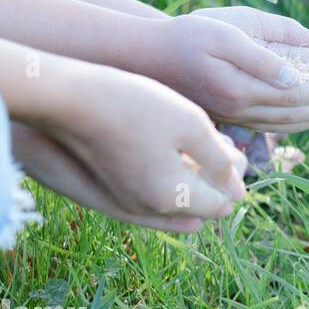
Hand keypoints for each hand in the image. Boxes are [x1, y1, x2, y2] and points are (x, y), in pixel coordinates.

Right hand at [17, 64, 246, 230]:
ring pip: (178, 201)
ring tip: (196, 141)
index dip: (233, 180)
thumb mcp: (193, 125)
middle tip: (216, 142)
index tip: (229, 149)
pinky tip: (172, 147)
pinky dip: (171, 178)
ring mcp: (127, 202)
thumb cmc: (135, 105)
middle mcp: (147, 210)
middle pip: (201, 206)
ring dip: (194, 178)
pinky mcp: (114, 189)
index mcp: (170, 197)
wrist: (70, 98)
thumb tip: (238, 188)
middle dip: (215, 180)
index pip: (221, 206)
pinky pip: (155, 195)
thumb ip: (221, 160)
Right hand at [148, 12, 308, 132]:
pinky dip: (295, 121)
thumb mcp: (223, 34)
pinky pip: (270, 123)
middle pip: (294, 113)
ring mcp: (233, 116)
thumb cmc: (185, 36)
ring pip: (284, 122)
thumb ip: (260, 56)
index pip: (294, 95)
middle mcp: (239, 109)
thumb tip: (294, 77)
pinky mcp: (228, 115)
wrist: (144, 55)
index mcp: (240, 89)